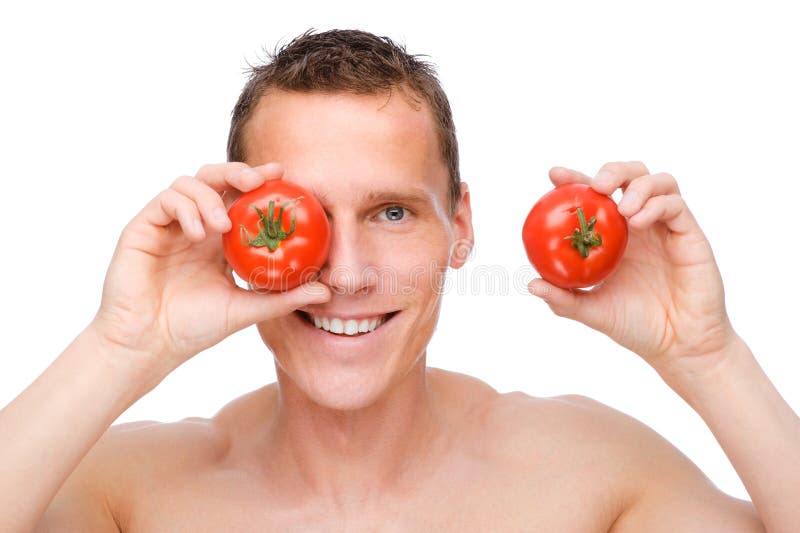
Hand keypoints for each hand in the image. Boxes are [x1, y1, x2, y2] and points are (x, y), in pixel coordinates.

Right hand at [91, 162, 330, 382]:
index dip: (260, 181)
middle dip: (237, 171)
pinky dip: (187, 209)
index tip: (285, 174)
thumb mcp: (246, 309)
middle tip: (258, 180)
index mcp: (218, 239)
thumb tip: (327, 291)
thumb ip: (283, 297)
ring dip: (210, 196)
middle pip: (215, 178)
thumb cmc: (193, 328)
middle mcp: (194, 225)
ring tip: (223, 224)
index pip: (240, 197)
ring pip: (189, 183)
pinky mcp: (143, 227)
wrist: (148, 344)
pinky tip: (201, 234)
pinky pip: (166, 200)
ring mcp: (168, 224)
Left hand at [528, 161, 737, 376]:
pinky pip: (675, 205)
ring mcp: (666, 227)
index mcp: (615, 236)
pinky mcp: (690, 234)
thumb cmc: (636, 326)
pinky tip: (637, 222)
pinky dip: (655, 206)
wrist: (679, 345)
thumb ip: (562, 299)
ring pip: (659, 182)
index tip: (554, 175)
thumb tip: (530, 284)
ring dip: (637, 186)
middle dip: (612, 171)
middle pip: (630, 176)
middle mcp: (640, 225)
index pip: (594, 196)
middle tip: (596, 185)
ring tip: (621, 208)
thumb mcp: (592, 312)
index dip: (575, 180)